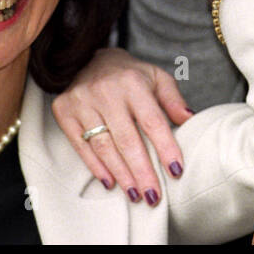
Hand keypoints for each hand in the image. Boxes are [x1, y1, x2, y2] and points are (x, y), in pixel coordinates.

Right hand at [51, 48, 192, 203]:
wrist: (85, 57)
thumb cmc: (126, 74)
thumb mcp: (155, 77)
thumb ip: (172, 99)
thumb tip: (189, 119)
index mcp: (132, 82)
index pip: (152, 121)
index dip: (165, 148)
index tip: (175, 171)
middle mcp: (105, 91)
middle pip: (127, 140)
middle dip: (142, 171)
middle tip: (153, 196)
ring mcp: (82, 102)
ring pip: (104, 147)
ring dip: (121, 174)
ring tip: (135, 194)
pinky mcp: (64, 111)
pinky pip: (81, 146)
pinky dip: (96, 167)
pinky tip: (110, 182)